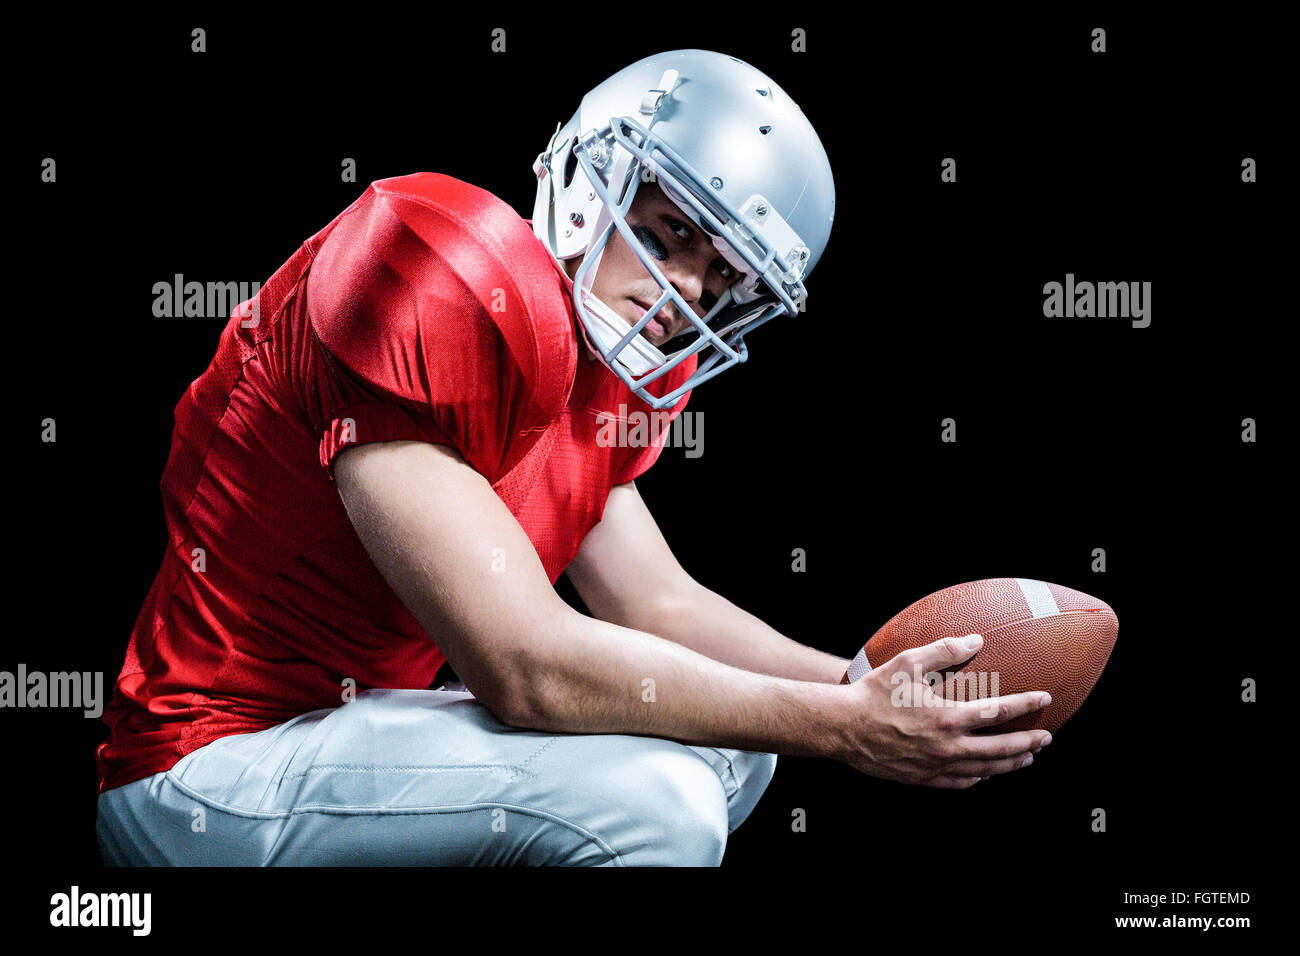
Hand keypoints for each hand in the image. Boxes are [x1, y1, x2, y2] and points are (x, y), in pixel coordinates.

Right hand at [837, 634, 1052, 787]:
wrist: (842, 728)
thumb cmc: (874, 692)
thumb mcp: (908, 663)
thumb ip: (944, 651)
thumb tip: (976, 640)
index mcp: (948, 717)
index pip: (998, 712)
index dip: (1025, 704)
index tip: (1045, 698)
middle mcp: (947, 746)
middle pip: (1001, 749)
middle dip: (1028, 742)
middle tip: (1046, 737)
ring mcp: (936, 766)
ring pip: (984, 769)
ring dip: (1010, 764)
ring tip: (1027, 758)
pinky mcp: (922, 778)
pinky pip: (958, 783)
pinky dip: (977, 778)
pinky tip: (984, 774)